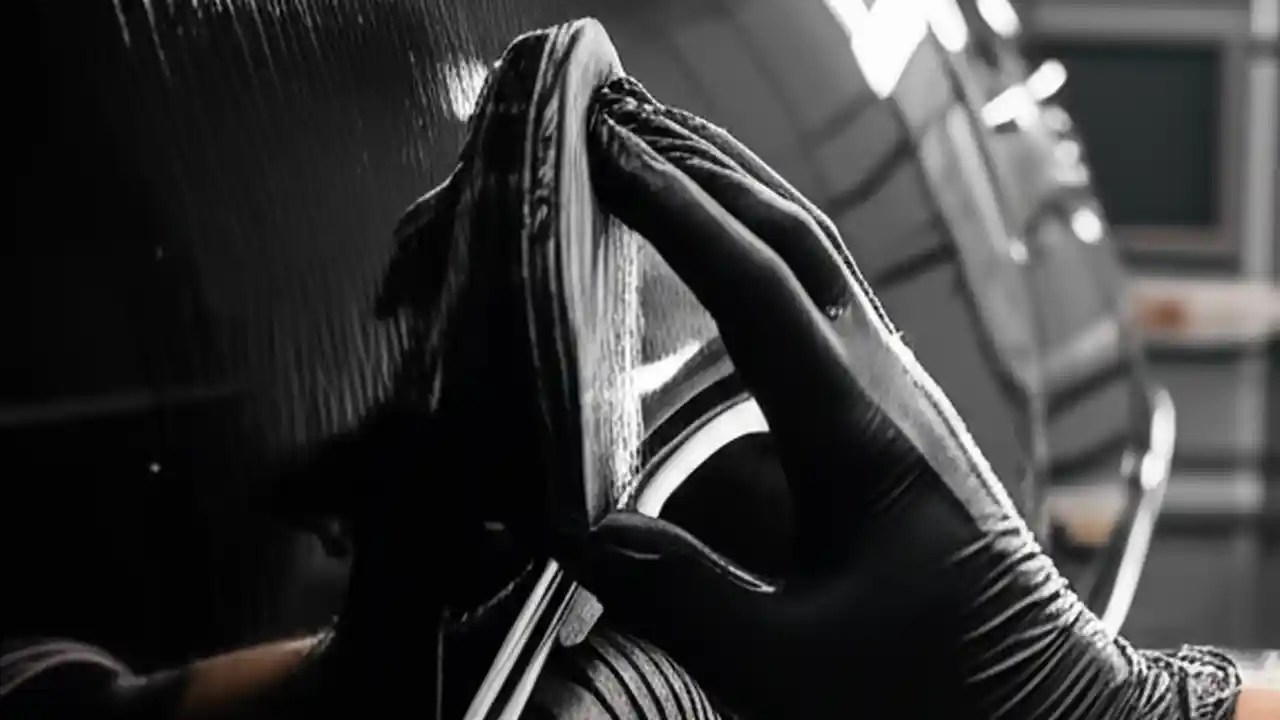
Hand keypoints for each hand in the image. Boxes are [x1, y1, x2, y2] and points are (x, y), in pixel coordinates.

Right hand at [562, 78, 1241, 718]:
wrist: (1040, 703)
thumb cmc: (933, 691)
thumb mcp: (792, 667)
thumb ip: (679, 597)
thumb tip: (581, 528)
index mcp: (862, 436)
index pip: (756, 289)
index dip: (676, 216)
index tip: (605, 159)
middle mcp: (888, 388)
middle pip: (795, 236)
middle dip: (703, 166)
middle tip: (617, 116)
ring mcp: (900, 391)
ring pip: (817, 252)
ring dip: (738, 187)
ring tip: (662, 144)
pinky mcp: (895, 410)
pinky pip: (826, 292)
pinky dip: (764, 240)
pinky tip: (727, 242)